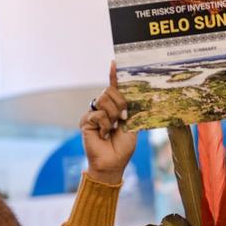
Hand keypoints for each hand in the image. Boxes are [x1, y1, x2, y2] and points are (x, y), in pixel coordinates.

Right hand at [81, 62, 136, 183]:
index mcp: (116, 108)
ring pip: (103, 99)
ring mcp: (93, 113)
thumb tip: (139, 96)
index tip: (115, 62)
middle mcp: (103, 108)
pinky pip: (97, 114)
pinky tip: (104, 134)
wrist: (112, 163)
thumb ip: (131, 110)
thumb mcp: (132, 126)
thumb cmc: (123, 147)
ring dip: (112, 115)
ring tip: (112, 128)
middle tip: (122, 118)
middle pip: (109, 91)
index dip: (114, 75)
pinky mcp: (85, 121)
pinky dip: (105, 125)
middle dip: (119, 103)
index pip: (114, 88)